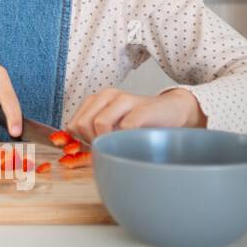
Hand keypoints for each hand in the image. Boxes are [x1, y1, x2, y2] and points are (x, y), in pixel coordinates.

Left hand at [67, 87, 206, 141]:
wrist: (172, 111)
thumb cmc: (140, 122)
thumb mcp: (113, 124)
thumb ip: (94, 132)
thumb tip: (76, 150)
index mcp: (97, 99)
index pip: (73, 124)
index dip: (81, 140)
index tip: (96, 147)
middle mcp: (107, 96)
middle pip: (82, 124)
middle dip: (91, 141)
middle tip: (108, 146)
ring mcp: (125, 100)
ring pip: (99, 123)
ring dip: (107, 140)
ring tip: (120, 144)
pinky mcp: (141, 109)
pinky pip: (125, 127)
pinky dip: (125, 139)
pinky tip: (132, 142)